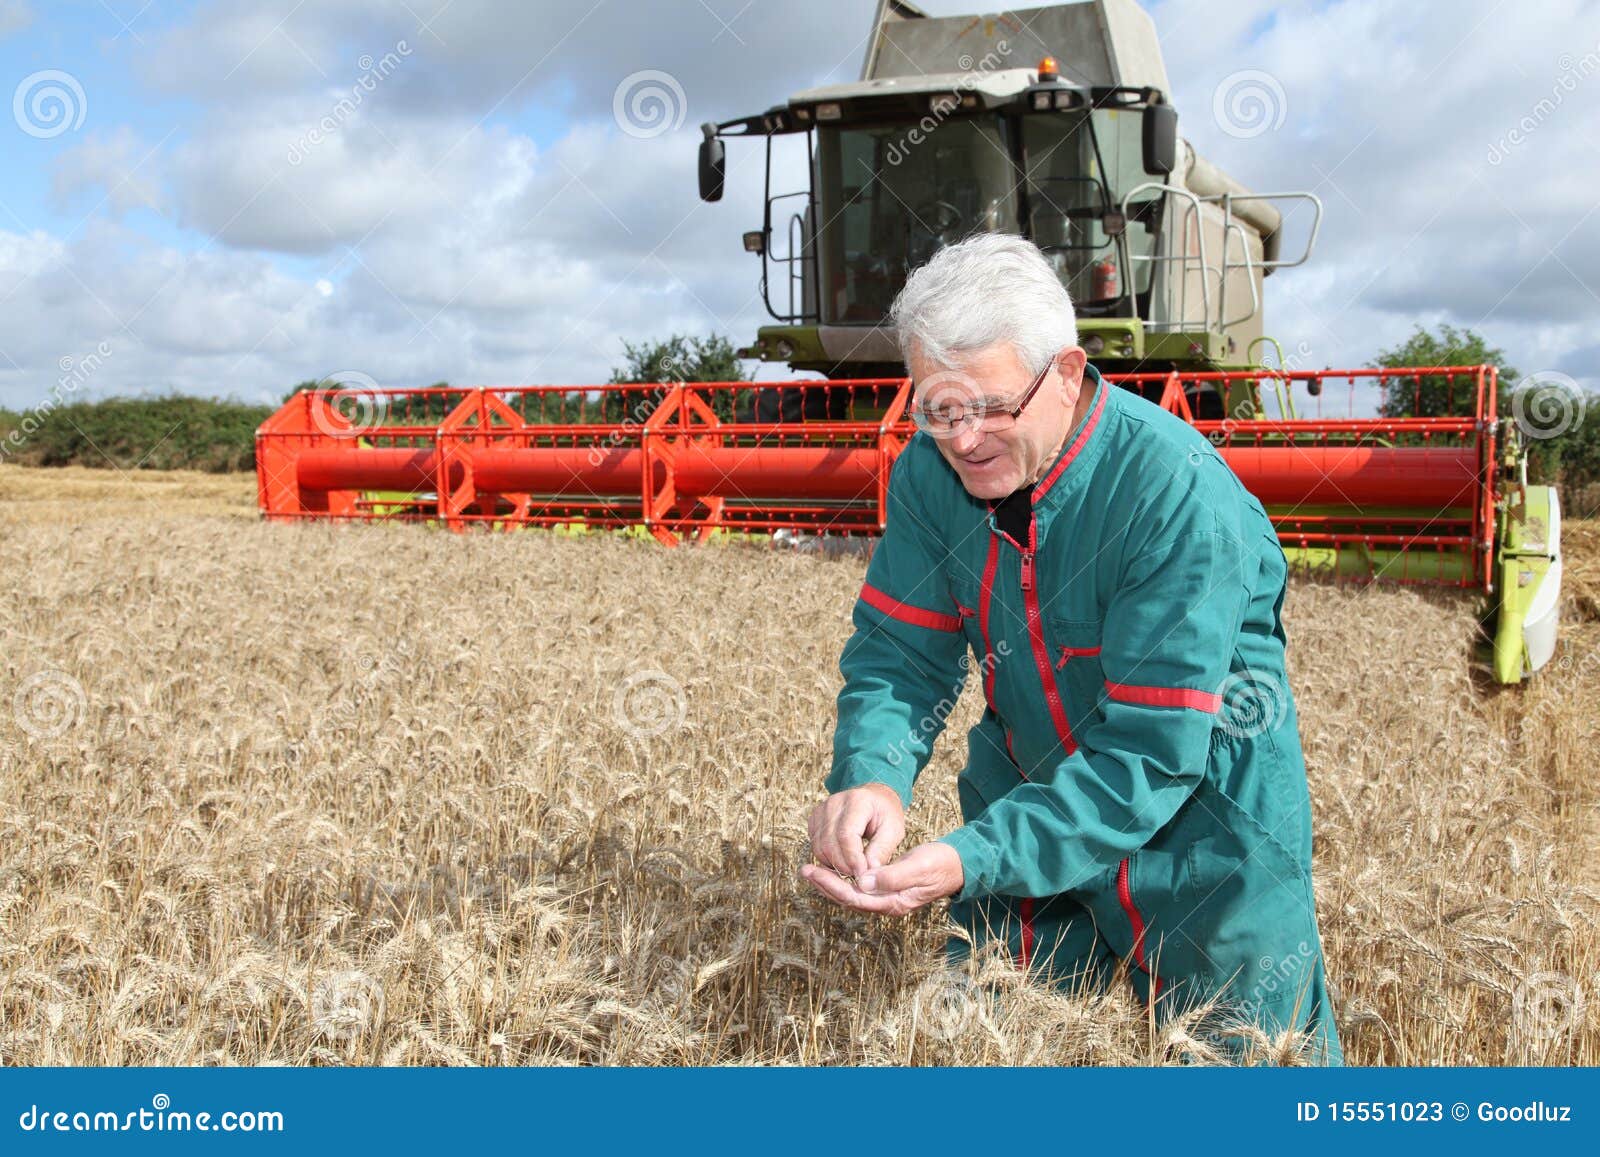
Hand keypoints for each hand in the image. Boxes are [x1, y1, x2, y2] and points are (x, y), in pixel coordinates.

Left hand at [800, 840, 964, 915]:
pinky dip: (842, 880)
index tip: (814, 871)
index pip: (855, 897)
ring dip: (831, 883)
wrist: (957, 865)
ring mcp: (886, 899)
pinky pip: (858, 889)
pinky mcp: (886, 889)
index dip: (833, 885)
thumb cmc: (940, 864)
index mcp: (893, 902)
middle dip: (825, 885)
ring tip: (811, 870)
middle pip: (849, 900)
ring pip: (851, 895)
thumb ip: (892, 876)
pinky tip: (832, 870)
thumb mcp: (918, 867)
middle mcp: (887, 904)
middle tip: (804, 869)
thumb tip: (863, 882)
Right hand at [804, 782, 905, 879]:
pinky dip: (827, 859)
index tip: (863, 875)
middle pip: (829, 843)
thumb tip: (868, 873)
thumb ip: (881, 850)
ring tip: (853, 869)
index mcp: (857, 801)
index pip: (846, 835)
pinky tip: (843, 860)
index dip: (853, 859)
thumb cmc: (885, 814)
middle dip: (844, 866)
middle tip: (860, 876)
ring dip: (835, 865)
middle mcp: (834, 803)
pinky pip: (815, 846)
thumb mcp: (893, 830)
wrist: (873, 799)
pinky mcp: (814, 819)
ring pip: (819, 848)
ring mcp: (821, 810)